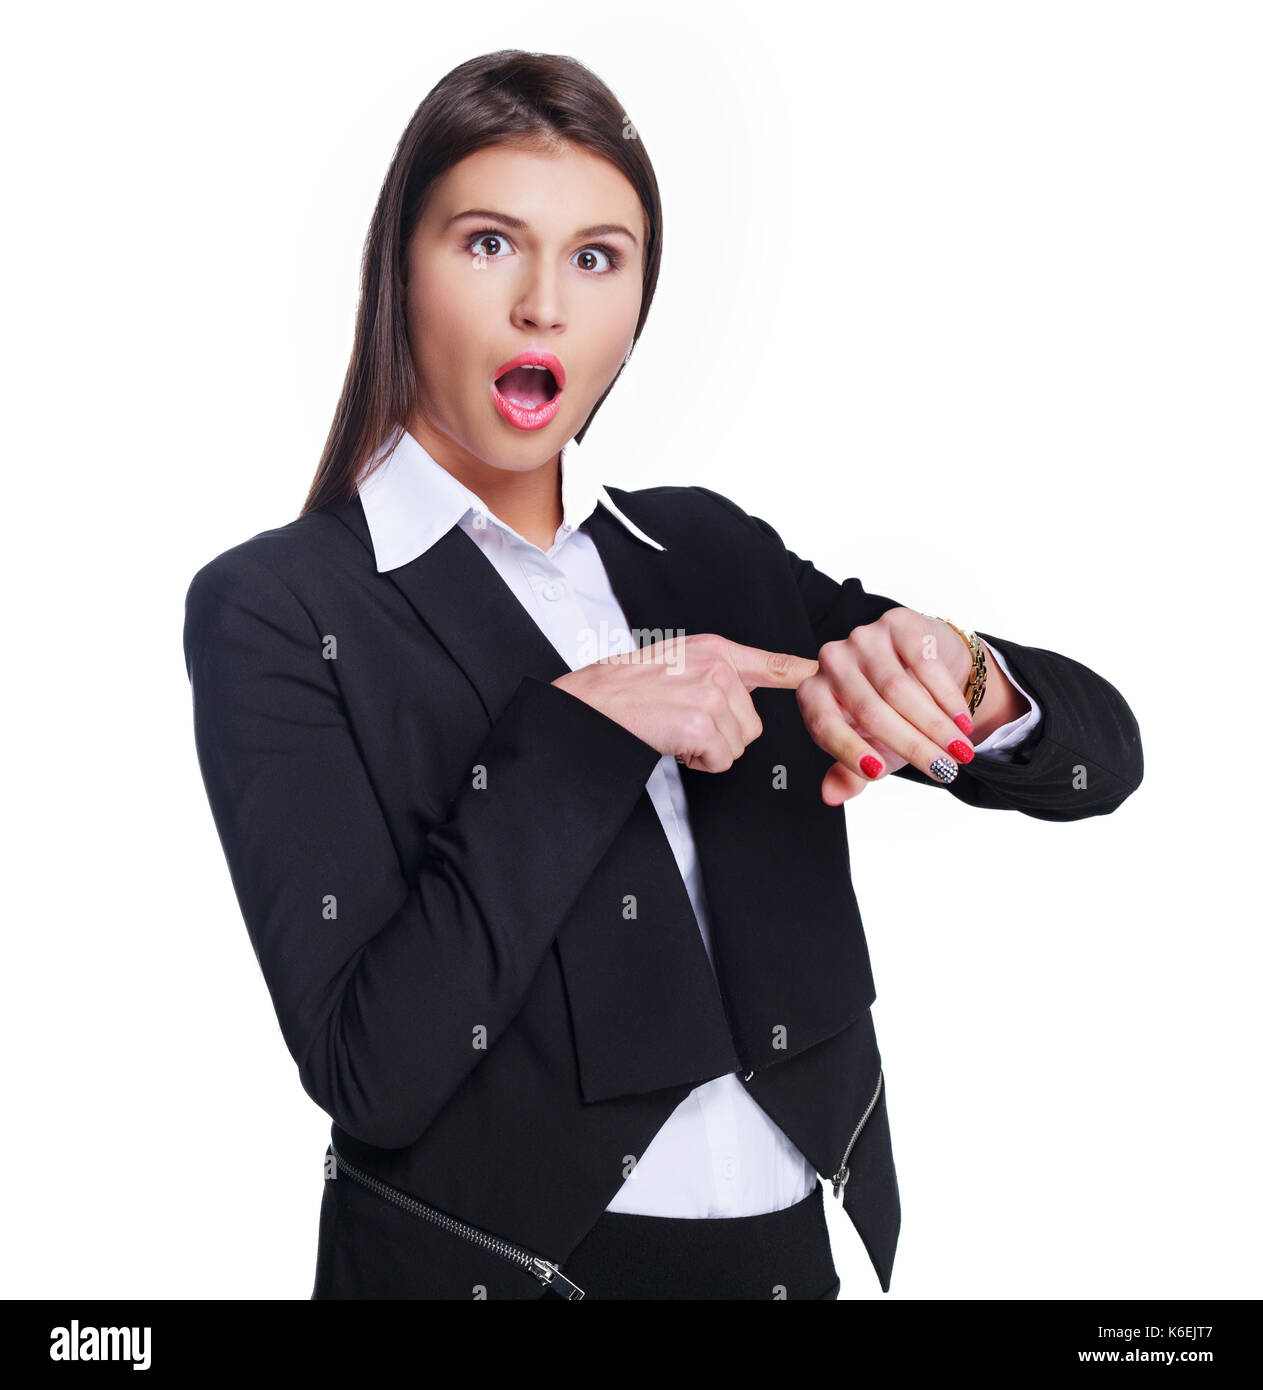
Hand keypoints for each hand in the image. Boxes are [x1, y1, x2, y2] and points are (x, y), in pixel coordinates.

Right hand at [553, 633, 817, 772]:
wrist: (590, 705)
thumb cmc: (624, 689)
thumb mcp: (676, 662)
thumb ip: (716, 671)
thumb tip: (747, 690)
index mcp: (714, 649)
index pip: (769, 662)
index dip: (796, 672)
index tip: (814, 673)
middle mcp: (717, 666)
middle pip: (753, 722)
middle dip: (722, 733)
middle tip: (683, 721)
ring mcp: (711, 694)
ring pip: (739, 744)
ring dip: (708, 748)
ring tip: (674, 728)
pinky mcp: (702, 724)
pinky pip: (722, 759)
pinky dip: (699, 761)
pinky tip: (673, 742)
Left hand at [795, 609, 976, 804]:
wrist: (924, 668)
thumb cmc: (890, 715)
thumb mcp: (871, 748)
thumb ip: (849, 773)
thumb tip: (830, 797)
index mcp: (813, 694)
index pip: (824, 725)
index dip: (849, 750)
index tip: (878, 773)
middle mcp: (830, 661)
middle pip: (870, 710)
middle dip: (912, 745)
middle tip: (945, 770)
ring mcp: (862, 638)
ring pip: (899, 690)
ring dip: (936, 726)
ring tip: (961, 752)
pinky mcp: (896, 622)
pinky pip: (924, 664)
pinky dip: (947, 698)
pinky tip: (962, 721)